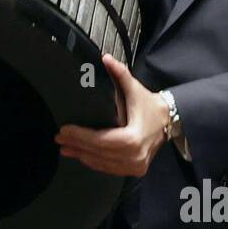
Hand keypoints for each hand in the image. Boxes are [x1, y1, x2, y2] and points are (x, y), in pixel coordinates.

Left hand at [55, 54, 169, 176]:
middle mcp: (135, 156)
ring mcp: (135, 166)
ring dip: (82, 155)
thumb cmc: (149, 106)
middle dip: (77, 145)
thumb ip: (120, 73)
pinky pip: (109, 169)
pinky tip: (81, 155)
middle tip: (59, 138)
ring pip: (102, 163)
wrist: (168, 121)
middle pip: (99, 153)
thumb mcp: (135, 89)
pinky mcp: (134, 170)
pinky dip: (94, 162)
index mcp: (134, 138)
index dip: (82, 136)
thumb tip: (106, 58)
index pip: (102, 140)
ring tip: (65, 147)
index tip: (65, 129)